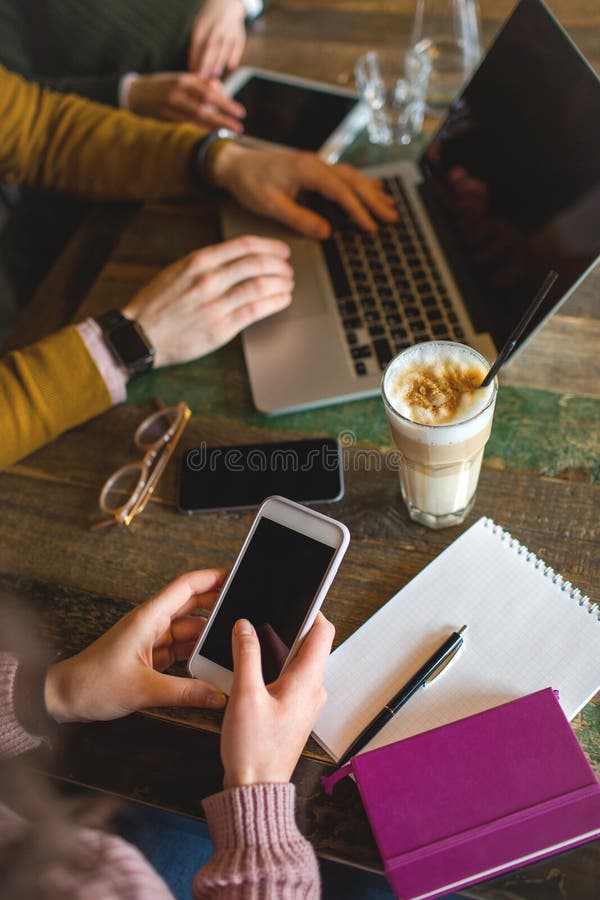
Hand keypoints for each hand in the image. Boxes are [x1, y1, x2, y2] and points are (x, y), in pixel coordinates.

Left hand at [44, 570, 227, 722]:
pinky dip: (194, 653)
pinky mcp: (149, 656)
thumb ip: (185, 692)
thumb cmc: (93, 684)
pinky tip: (209, 662)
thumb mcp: (144, 690)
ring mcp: (150, 638)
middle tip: (243, 611)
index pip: (186, 586)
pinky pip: (180, 648)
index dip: (212, 576)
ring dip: (206, 636)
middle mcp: (151, 623)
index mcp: (149, 617)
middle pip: (192, 605)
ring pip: (187, 629)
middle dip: (217, 606)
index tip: (236, 574)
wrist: (64, 698)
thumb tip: (218, 695)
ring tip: (230, 642)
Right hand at [122, 236, 292, 366]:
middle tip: (288, 270)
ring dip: (281, 284)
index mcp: (198, 261)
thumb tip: (240, 260)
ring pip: (260, 286)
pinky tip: (282, 300)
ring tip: (288, 284)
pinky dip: (275, 303)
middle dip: (280, 266)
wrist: (141, 335)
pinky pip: (255, 311)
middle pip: (257, 264)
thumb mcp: (178, 271)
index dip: (270, 247)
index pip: (244, 246)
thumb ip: (207, 264)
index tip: (282, 251)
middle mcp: (208, 280)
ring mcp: (215, 304)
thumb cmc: (158, 304)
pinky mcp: (221, 328)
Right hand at [127, 72, 244, 131]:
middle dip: (222, 119)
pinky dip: (196, 134)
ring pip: (194, 121)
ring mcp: (168, 108)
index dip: (225, 103)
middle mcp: (176, 93)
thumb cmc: (164, 86)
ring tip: (226, 136)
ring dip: (212, 130)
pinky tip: (207, 140)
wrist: (135, 93)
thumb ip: (201, 83)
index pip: (209, 92)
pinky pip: (183, 129)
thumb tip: (221, 89)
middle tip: (238, 128)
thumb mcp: (181, 79)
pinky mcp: (162, 120)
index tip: (240, 112)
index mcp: (183, 80)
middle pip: (203, 108)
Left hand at [188, 0, 246, 78]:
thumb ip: (196, 46)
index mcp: (203, 24)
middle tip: (203, 77)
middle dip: (206, 63)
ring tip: (215, 74)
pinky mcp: (239, 34)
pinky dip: (235, 56)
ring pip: (224, 47)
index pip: (198, 43)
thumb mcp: (199, 28)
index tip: (193, 71)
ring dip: (219, 62)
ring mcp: (229, 30)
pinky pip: (238, 46)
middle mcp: (216, 26)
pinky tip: (230, 66)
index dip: (195, 58)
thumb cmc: (209, 23)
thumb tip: (193, 68)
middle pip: (211, 47)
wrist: (226, 6)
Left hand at [212, 143, 397, 238]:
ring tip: (389, 206)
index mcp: (307, 170)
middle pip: (352, 182)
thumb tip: (326, 232)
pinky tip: (370, 191)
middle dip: (374, 201)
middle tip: (392, 218)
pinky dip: (359, 185)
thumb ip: (299, 218)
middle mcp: (316, 163)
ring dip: (371, 192)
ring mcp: (316, 164)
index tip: (371, 227)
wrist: (235, 164)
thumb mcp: (271, 205)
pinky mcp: (313, 169)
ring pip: (351, 177)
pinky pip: (343, 175)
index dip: (358, 210)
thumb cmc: (249, 183)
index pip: (341, 191)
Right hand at [221, 614, 334, 787]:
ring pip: (297, 663)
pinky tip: (251, 672)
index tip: (295, 599)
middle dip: (288, 629)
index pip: (323, 632)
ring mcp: (305, 703)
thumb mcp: (245, 695)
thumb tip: (245, 627)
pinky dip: (274, 669)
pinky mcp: (294, 713)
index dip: (312, 611)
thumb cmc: (254, 750)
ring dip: (278, 650)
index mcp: (308, 681)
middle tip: (262, 617)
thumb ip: (246, 655)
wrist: (256, 790)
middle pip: (310, 646)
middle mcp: (313, 690)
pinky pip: (289, 680)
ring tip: (251, 642)